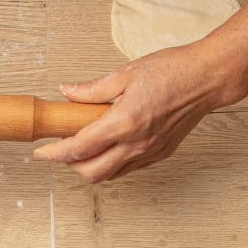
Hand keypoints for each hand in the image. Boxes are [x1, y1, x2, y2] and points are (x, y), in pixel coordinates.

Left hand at [34, 41, 246, 182]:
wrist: (206, 80)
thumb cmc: (172, 71)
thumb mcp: (125, 73)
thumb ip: (92, 89)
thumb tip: (67, 92)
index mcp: (124, 122)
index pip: (79, 148)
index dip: (55, 154)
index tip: (42, 152)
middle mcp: (135, 144)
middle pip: (91, 172)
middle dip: (70, 166)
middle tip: (60, 151)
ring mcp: (148, 153)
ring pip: (109, 176)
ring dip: (90, 168)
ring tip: (82, 151)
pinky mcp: (159, 155)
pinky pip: (127, 170)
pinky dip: (111, 165)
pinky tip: (107, 150)